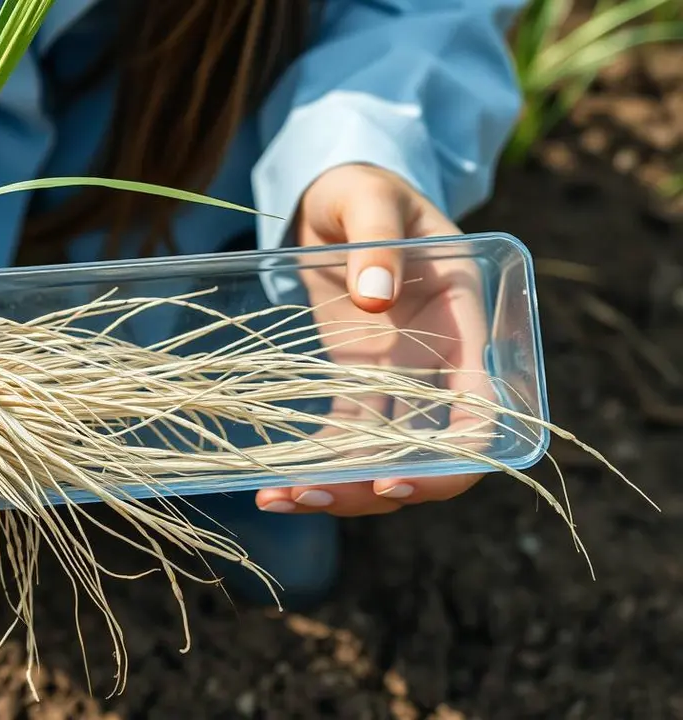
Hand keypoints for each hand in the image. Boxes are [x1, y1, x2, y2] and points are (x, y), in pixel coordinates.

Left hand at [254, 164, 491, 516]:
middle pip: (434, 451)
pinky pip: (344, 439)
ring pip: (385, 456)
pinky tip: (272, 488)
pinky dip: (315, 467)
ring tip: (280, 500)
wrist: (339, 201)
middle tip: (320, 497)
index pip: (483, 406)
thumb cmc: (365, 190)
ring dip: (342, 488)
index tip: (397, 477)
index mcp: (466, 319)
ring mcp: (400, 379)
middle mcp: (442, 363)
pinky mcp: (356, 384)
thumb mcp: (371, 197)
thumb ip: (379, 237)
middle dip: (384, 487)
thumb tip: (375, 293)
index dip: (453, 455)